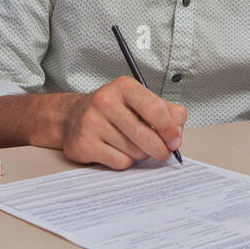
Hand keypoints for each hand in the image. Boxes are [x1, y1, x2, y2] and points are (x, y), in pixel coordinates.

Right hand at [55, 76, 186, 169]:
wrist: (72, 117)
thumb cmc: (112, 109)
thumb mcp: (140, 100)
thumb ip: (167, 111)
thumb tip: (178, 132)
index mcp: (124, 87)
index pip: (155, 109)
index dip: (170, 129)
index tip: (175, 141)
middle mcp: (106, 102)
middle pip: (147, 136)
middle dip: (160, 149)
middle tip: (163, 152)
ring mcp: (93, 123)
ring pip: (135, 151)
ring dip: (141, 154)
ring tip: (134, 145)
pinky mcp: (85, 144)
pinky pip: (120, 162)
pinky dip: (125, 160)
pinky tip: (118, 150)